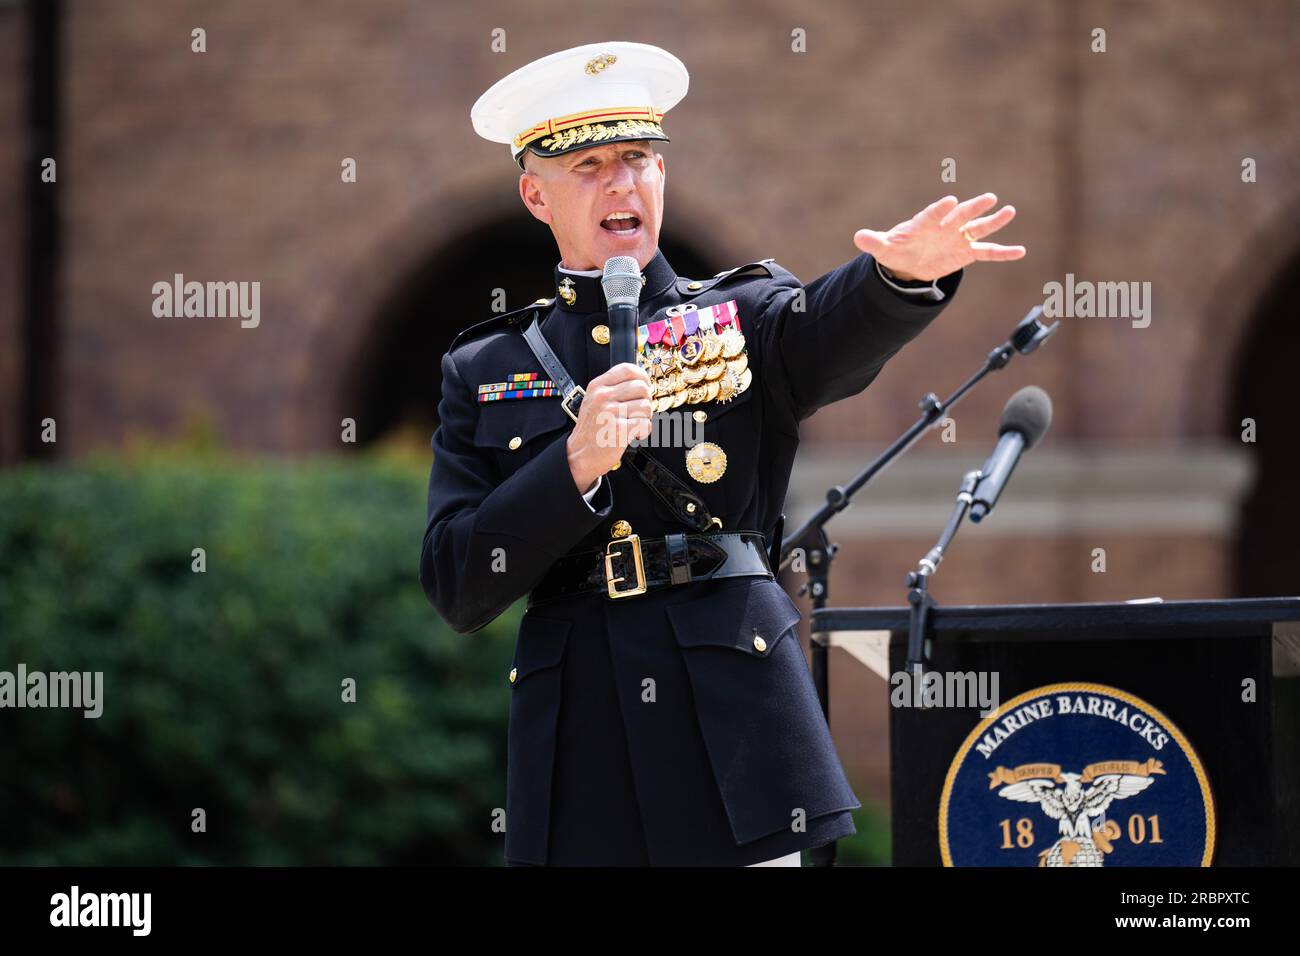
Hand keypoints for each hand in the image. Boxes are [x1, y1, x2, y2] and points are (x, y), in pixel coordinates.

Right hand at [565, 363, 652, 492]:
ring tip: (632, 424)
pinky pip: (645, 424)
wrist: (579, 454)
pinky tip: (633, 434)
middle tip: (636, 412)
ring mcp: (610, 413)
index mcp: (597, 386)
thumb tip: (642, 382)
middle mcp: (602, 396)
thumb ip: (614, 388)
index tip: (645, 386)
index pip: (627, 369)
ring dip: (644, 417)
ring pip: (646, 406)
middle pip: (642, 388)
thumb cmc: (591, 428)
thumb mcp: (594, 400)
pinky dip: (644, 431)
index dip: (642, 377)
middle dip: (645, 401)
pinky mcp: (618, 430)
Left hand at [853, 193, 1025, 281]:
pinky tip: (1020, 251)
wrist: (909, 261)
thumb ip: (874, 241)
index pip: (933, 214)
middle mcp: (945, 226)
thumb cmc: (897, 249)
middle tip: (988, 198)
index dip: (940, 209)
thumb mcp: (883, 248)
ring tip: (1010, 211)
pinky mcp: (966, 253)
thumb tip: (858, 237)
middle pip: (960, 215)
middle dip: (973, 207)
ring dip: (993, 221)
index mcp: (925, 222)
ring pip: (978, 228)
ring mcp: (958, 238)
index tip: (949, 201)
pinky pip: (987, 252)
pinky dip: (1003, 252)